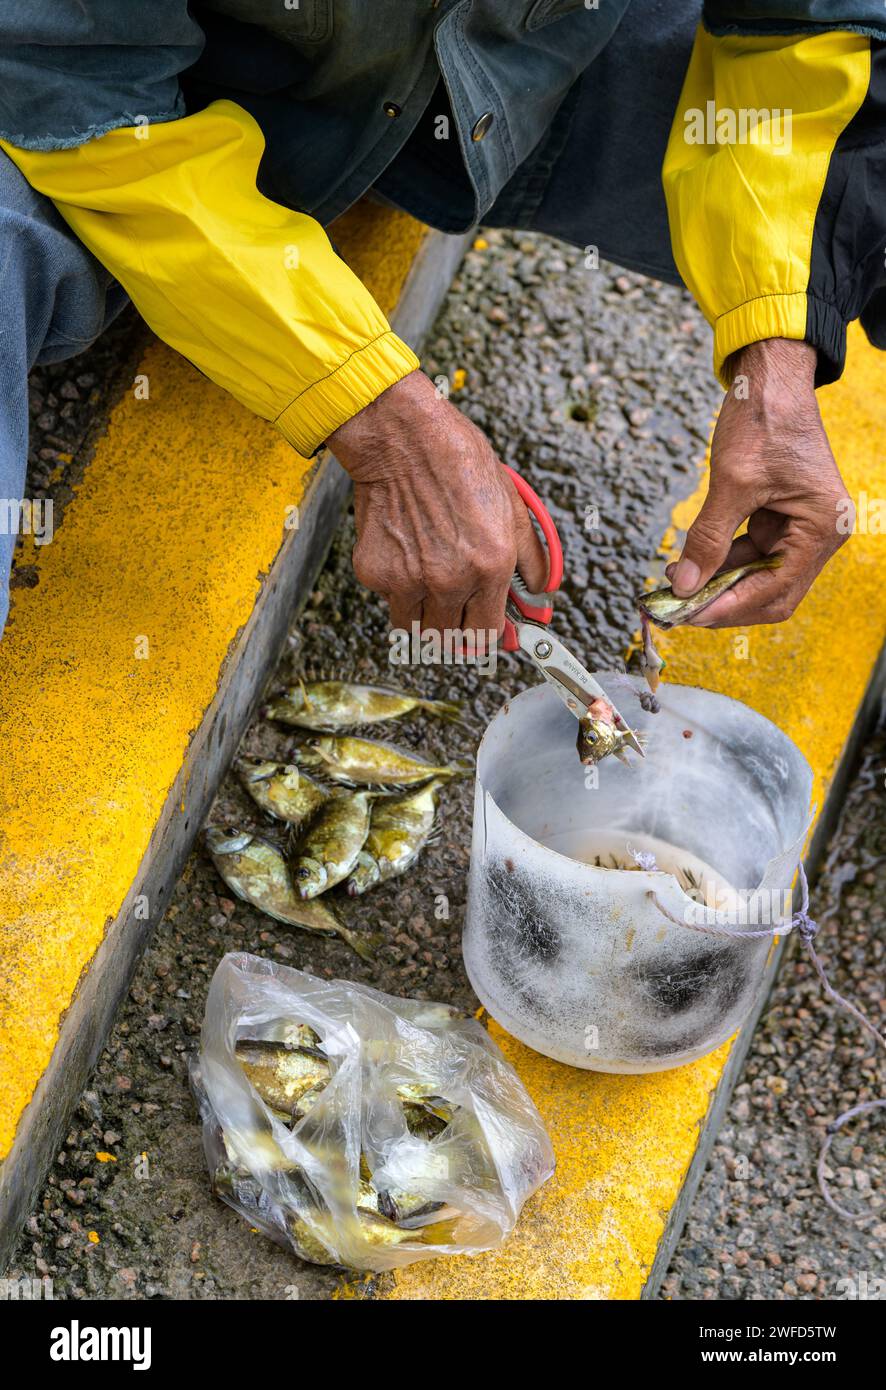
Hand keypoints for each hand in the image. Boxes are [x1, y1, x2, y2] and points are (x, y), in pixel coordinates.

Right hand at [327, 369, 547, 640]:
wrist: (402, 439)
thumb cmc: (458, 462)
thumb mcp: (512, 506)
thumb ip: (531, 558)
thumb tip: (540, 592)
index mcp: (490, 567)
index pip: (487, 635)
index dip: (485, 634)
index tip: (481, 629)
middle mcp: (450, 581)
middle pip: (450, 640)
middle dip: (455, 626)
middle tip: (454, 604)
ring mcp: (409, 581)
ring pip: (416, 629)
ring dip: (424, 614)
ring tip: (427, 578)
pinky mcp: (375, 573)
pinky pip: (389, 600)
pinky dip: (396, 586)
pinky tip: (405, 553)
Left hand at [667, 339, 850, 626]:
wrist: (771, 378)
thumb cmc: (763, 419)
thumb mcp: (731, 482)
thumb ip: (708, 538)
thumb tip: (684, 585)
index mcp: (822, 526)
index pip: (775, 590)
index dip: (729, 607)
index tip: (687, 614)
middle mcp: (821, 534)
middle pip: (771, 593)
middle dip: (724, 601)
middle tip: (678, 608)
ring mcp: (802, 528)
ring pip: (757, 577)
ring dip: (718, 582)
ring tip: (675, 580)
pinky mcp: (782, 520)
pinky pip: (751, 555)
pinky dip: (721, 561)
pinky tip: (689, 562)